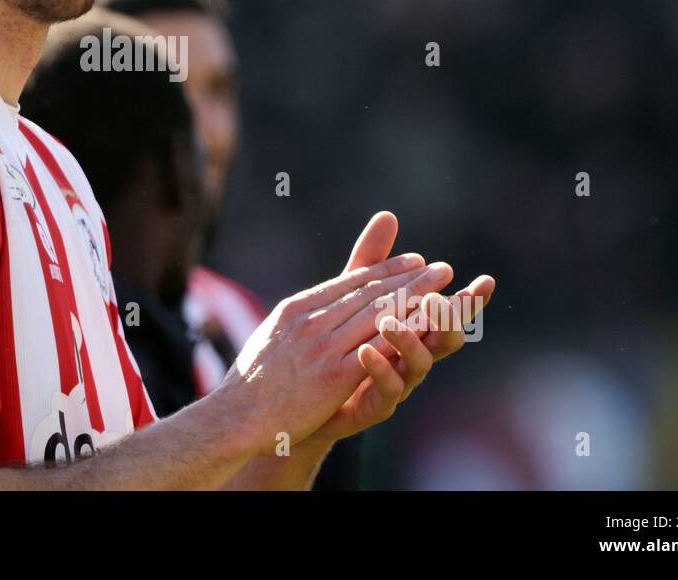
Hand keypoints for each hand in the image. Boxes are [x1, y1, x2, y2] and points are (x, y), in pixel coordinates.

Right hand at [220, 213, 453, 454]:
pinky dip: (403, 333)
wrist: (235, 416)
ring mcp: (322, 347)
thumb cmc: (250, 381)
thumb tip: (314, 302)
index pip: (350, 283)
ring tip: (442, 289)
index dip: (386, 270)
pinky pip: (376, 349)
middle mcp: (311, 320)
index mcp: (297, 308)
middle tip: (440, 268)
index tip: (413, 261)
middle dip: (410, 278)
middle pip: (370, 293)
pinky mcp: (334, 376)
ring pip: (378, 314)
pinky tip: (425, 326)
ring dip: (415, 298)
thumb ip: (300, 315)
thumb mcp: (272, 332)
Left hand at [304, 213, 496, 445]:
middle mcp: (411, 356)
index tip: (487, 281)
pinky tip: (366, 351)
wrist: (309, 398)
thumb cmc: (338, 343)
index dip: (469, 299)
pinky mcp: (372, 406)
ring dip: (409, 341)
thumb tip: (388, 214)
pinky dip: (378, 370)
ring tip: (393, 321)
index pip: (446, 310)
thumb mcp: (352, 297)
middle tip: (442, 300)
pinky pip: (384, 392)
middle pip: (442, 339)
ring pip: (416, 364)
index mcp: (413, 329)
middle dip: (448, 320)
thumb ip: (371, 262)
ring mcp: (395, 382)